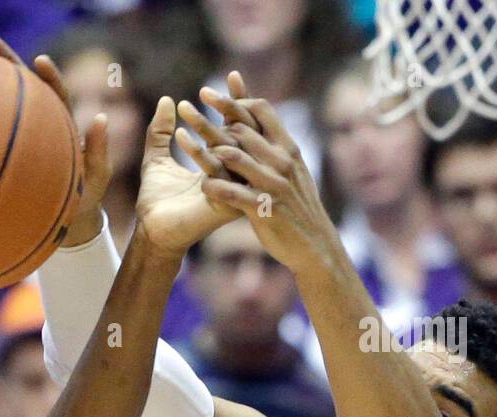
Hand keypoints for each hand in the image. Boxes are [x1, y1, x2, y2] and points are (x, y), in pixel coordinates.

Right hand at [0, 34, 109, 247]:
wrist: (63, 220)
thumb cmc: (81, 200)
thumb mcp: (95, 179)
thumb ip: (98, 152)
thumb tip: (100, 116)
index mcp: (61, 126)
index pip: (55, 94)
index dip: (48, 77)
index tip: (39, 61)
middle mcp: (39, 125)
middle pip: (21, 87)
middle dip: (5, 62)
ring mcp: (19, 139)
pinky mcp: (3, 153)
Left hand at [135, 95, 239, 257]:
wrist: (153, 236)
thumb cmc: (158, 200)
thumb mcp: (158, 160)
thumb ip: (160, 132)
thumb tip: (165, 100)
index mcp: (228, 162)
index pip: (241, 125)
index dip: (238, 101)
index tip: (232, 76)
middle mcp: (236, 175)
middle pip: (240, 135)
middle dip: (223, 111)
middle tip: (204, 91)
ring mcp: (234, 190)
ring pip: (228, 153)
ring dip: (206, 129)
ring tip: (186, 110)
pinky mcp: (225, 206)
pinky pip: (217, 175)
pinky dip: (198, 154)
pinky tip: (180, 137)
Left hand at [193, 85, 340, 275]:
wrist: (314, 244)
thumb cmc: (298, 207)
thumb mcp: (292, 172)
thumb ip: (276, 150)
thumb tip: (260, 126)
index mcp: (287, 147)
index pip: (261, 111)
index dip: (235, 99)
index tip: (212, 92)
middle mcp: (281, 160)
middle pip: (242, 128)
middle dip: (211, 116)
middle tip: (186, 107)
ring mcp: (272, 184)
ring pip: (234, 157)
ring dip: (205, 147)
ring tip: (182, 140)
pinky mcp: (262, 209)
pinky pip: (232, 193)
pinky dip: (213, 186)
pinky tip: (198, 184)